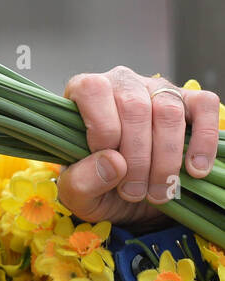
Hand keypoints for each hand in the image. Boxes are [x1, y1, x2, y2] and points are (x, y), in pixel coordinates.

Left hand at [58, 65, 219, 228]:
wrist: (131, 198)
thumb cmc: (97, 187)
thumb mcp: (75, 195)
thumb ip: (80, 182)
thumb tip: (114, 162)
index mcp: (84, 92)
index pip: (93, 90)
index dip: (103, 129)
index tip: (110, 165)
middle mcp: (121, 82)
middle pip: (134, 106)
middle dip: (136, 158)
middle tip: (133, 192)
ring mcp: (157, 89)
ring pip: (169, 110)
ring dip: (166, 158)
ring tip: (158, 192)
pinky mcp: (190, 101)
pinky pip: (204, 106)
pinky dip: (203, 141)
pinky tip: (195, 170)